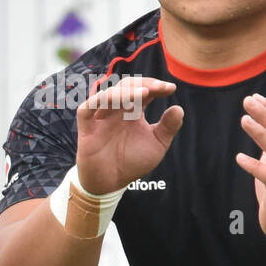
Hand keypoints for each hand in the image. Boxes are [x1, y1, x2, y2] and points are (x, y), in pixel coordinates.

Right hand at [75, 76, 183, 194]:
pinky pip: (87, 107)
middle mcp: (118, 109)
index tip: (171, 89)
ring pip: (110, 93)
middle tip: (159, 87)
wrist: (111, 182)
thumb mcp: (156, 145)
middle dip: (144, 84)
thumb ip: (168, 128)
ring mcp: (101, 115)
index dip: (156, 86)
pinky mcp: (86, 125)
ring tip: (143, 93)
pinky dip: (100, 100)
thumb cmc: (132, 162)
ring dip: (126, 91)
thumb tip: (179, 109)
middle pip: (128, 86)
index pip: (144, 91)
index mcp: (134, 111)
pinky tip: (115, 99)